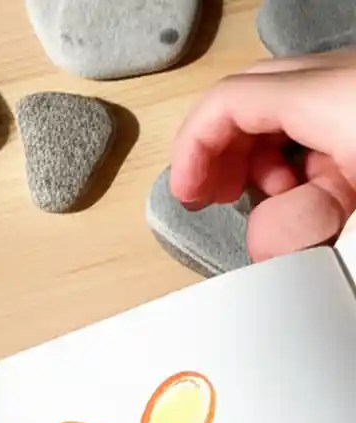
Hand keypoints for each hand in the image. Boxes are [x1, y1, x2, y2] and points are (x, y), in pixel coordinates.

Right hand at [171, 50, 355, 261]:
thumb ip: (300, 219)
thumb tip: (263, 238)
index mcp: (328, 96)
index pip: (225, 103)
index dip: (191, 150)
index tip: (186, 193)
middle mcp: (340, 81)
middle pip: (247, 98)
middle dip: (219, 151)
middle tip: (209, 195)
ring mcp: (354, 90)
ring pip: (281, 108)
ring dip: (259, 157)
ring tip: (265, 198)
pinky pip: (317, 120)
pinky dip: (299, 156)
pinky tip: (311, 191)